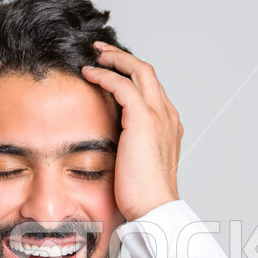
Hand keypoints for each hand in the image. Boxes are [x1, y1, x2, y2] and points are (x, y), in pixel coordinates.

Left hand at [80, 41, 181, 220]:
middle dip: (123, 57)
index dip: (130, 74)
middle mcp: (167, 115)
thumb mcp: (135, 162)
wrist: (153, 207)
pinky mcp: (143, 118)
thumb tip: (109, 142)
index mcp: (167, 125)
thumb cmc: (142, 194)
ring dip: (115, 58)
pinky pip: (123, 85)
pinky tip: (90, 73)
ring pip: (139, 70)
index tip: (110, 69)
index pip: (150, 88)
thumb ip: (128, 144)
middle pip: (147, 72)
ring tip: (95, 54)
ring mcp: (158, 115)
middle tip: (101, 51)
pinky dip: (106, 75)